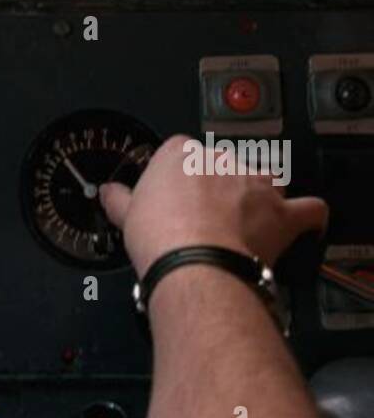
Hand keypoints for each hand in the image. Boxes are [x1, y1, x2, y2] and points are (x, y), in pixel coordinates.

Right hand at [100, 134, 327, 278]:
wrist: (194, 263)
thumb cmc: (162, 237)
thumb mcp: (127, 215)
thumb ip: (119, 199)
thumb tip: (108, 193)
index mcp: (181, 154)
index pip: (182, 154)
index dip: (181, 178)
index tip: (177, 197)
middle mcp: (221, 162)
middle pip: (226, 166)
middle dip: (222, 189)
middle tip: (208, 218)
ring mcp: (255, 185)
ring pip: (267, 180)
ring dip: (263, 197)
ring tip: (250, 220)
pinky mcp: (282, 213)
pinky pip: (308, 208)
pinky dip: (308, 216)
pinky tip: (302, 224)